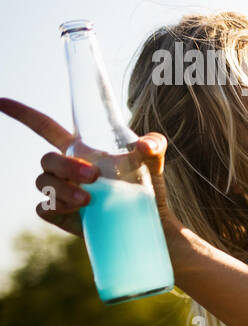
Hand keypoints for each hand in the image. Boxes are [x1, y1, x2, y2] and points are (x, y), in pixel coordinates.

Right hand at [1, 97, 178, 239]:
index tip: (1, 102)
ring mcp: (62, 192)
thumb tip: (144, 145)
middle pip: (47, 159)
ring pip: (43, 182)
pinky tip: (77, 209)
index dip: (22, 113)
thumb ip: (154, 144)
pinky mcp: (63, 215)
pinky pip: (44, 208)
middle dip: (66, 166)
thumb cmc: (148, 185)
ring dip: (62, 189)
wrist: (153, 223)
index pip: (44, 127)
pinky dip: (55, 207)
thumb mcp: (154, 160)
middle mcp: (66, 169)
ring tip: (88, 198)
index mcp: (80, 149)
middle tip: (94, 177)